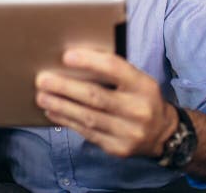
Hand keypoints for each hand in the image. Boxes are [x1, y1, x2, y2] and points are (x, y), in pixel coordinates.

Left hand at [35, 48, 175, 158]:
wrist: (163, 133)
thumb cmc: (140, 97)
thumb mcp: (137, 80)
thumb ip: (112, 71)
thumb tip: (72, 60)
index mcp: (143, 85)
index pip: (114, 69)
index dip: (89, 61)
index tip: (66, 56)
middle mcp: (138, 109)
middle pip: (95, 96)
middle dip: (65, 87)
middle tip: (42, 80)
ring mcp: (129, 132)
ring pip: (88, 118)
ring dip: (61, 106)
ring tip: (41, 96)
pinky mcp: (118, 148)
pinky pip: (87, 134)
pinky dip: (67, 121)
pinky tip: (53, 112)